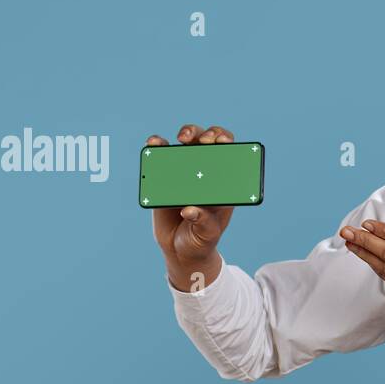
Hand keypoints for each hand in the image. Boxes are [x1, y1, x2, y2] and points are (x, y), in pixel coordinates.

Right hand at [146, 124, 234, 289]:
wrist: (180, 250)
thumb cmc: (201, 239)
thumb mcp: (207, 234)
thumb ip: (203, 222)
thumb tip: (190, 210)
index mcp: (224, 184)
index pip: (230, 155)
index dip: (227, 142)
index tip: (222, 142)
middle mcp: (207, 172)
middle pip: (210, 142)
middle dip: (208, 134)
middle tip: (205, 141)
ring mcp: (186, 171)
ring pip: (188, 142)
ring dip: (187, 133)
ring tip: (182, 138)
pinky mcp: (165, 175)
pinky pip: (161, 155)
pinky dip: (158, 145)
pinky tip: (154, 144)